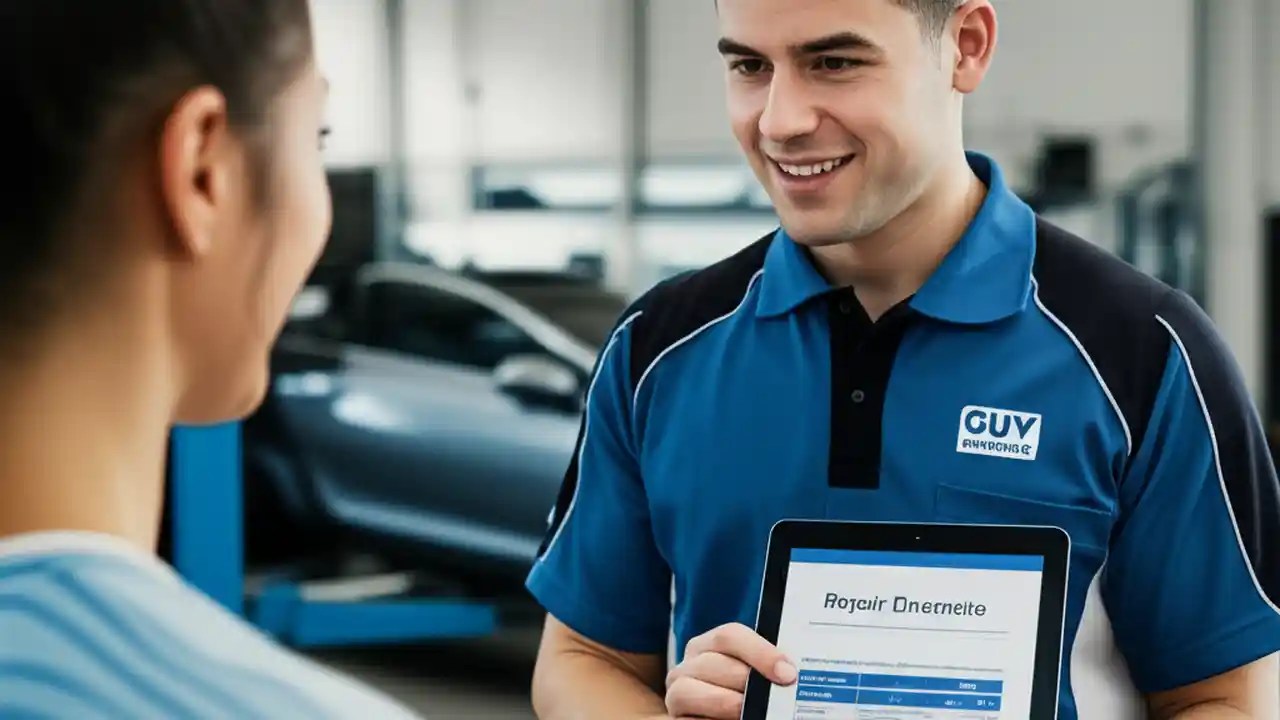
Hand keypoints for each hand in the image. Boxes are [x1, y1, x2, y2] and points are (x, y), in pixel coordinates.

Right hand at [664, 623, 797, 718]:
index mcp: (709, 645)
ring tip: (750, 712)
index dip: (760, 652)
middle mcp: (688, 665)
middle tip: (773, 697)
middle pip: (714, 664)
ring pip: (690, 691)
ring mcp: (677, 693)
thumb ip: (767, 670)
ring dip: (726, 703)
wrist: (726, 713)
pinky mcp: (676, 718)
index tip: (788, 673)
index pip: (729, 636)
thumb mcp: (753, 675)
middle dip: (748, 682)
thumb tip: (790, 673)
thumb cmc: (746, 693)